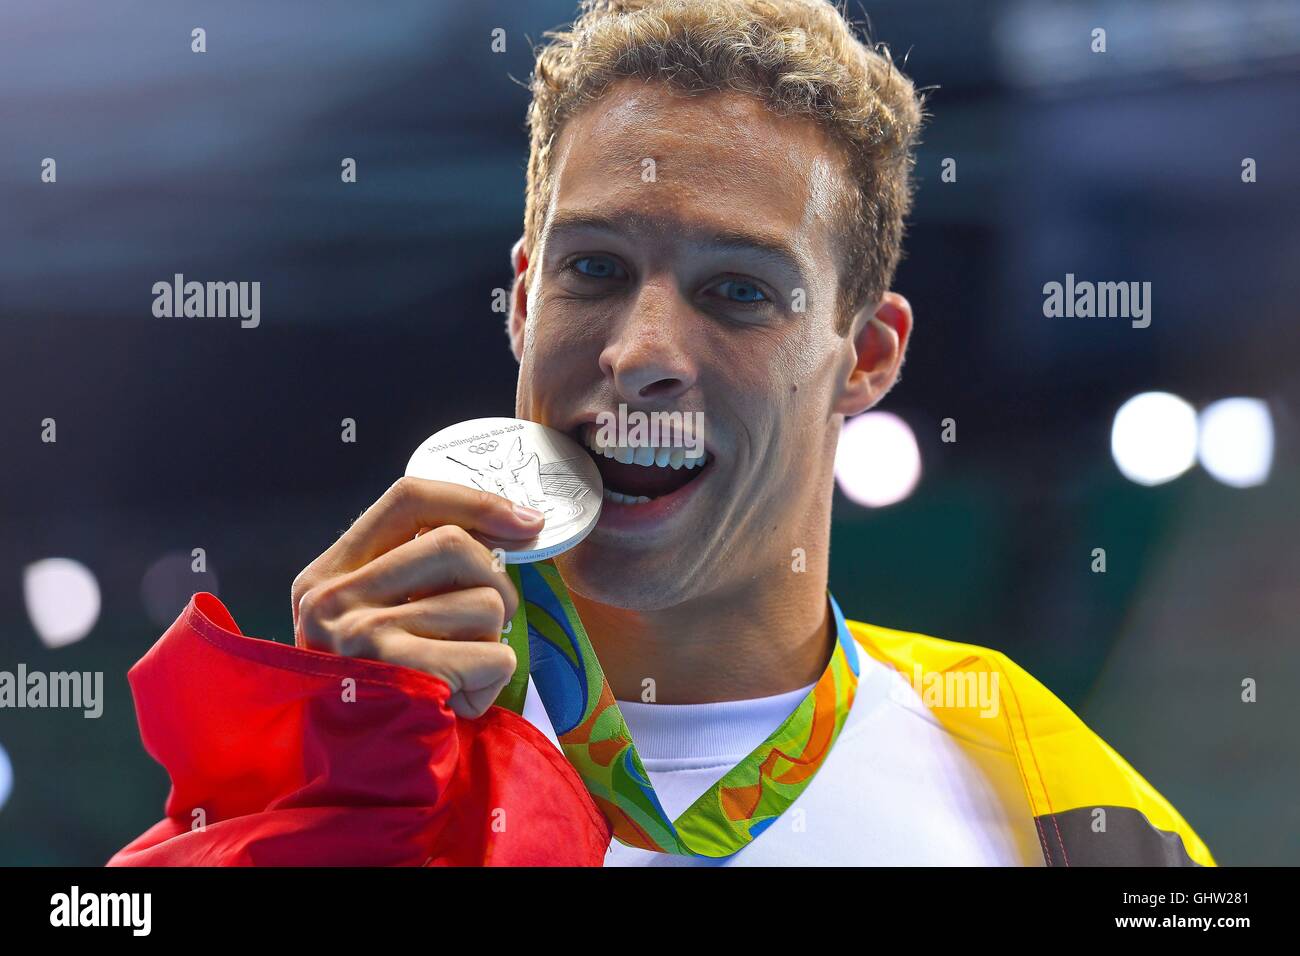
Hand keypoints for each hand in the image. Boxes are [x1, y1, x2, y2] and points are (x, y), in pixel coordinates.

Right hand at [291, 477, 543, 717]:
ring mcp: (360, 636)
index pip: (408, 499)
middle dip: (495, 584)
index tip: (527, 523)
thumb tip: (521, 524)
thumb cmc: (384, 695)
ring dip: (492, 645)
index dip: (476, 503)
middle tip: (490, 625)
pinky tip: (461, 702)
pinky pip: (493, 656)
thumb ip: (422, 571)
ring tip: (459, 676)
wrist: (352, 784)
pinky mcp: (399, 677)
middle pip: (454, 544)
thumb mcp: (380, 620)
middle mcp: (332, 599)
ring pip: (484, 603)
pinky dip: (494, 681)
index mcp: (326, 574)